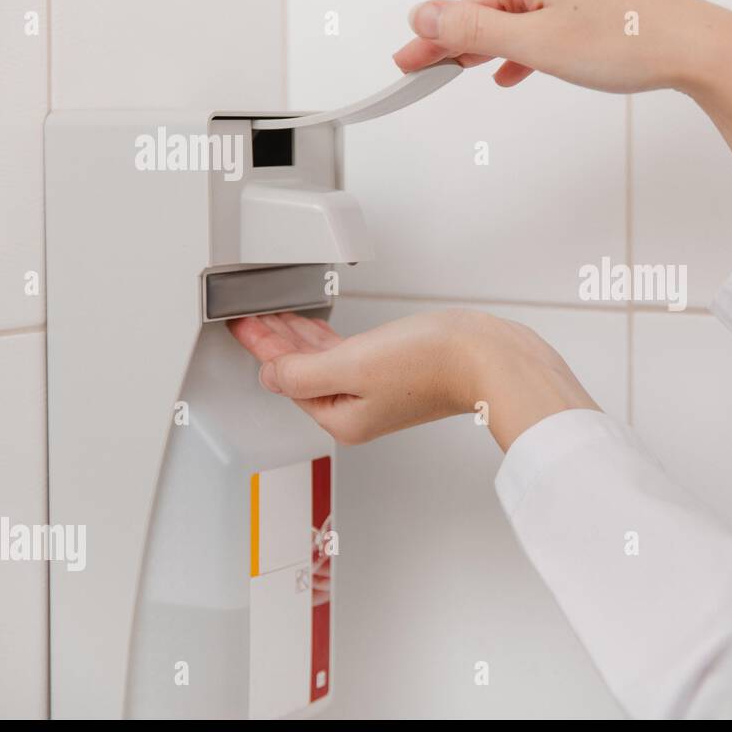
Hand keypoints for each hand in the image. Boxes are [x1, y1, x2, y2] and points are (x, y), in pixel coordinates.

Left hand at [228, 309, 598, 450]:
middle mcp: (360, 407)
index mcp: (343, 415)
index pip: (286, 380)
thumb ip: (303, 371)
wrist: (490, 357)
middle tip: (250, 317)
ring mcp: (381, 389)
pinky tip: (320, 327)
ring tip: (275, 315)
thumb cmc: (435, 364)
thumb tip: (270, 374)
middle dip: (274, 343)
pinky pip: (349, 353)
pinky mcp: (401, 368)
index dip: (260, 347)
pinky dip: (328, 338)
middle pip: (303, 372)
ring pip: (325, 361)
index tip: (241, 324)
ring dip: (298, 337)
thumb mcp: (353, 364)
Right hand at [392, 0, 731, 207]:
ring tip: (465, 75)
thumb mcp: (536, 44)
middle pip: (487, 8)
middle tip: (423, 75)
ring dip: (492, 48)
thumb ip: (474, 33)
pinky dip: (527, 46)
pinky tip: (517, 70)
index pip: (463, 9)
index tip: (406, 69)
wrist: (700, 47)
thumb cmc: (629, 40)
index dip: (433, 45)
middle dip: (457, 44)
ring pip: (518, 17)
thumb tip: (423, 16)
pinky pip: (546, 20)